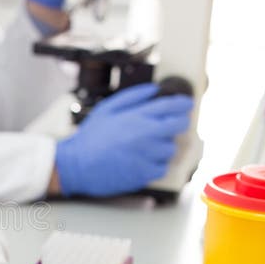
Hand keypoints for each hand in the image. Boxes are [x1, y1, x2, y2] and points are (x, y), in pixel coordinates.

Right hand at [54, 83, 192, 196]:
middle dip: (179, 123)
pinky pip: (162, 168)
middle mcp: (146, 135)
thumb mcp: (106, 109)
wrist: (76, 166)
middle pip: (179, 126)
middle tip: (172, 125)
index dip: (183, 104)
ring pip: (171, 149)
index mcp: (137, 117)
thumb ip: (132, 97)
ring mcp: (147, 155)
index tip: (187, 104)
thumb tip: (154, 89)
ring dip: (163, 146)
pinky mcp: (144, 174)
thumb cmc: (89, 138)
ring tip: (146, 146)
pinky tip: (142, 161)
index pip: (171, 106)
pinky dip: (155, 164)